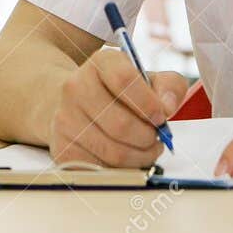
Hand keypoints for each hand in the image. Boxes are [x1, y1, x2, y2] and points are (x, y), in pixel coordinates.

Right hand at [49, 50, 188, 167]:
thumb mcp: (148, 78)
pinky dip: (122, 169)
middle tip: (158, 138)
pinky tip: (128, 156)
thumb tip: (168, 107)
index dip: (148, 103)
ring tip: (148, 148)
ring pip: (113, 152)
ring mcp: (65, 119)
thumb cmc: (119, 91)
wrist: (75, 102)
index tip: (162, 117)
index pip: (124, 80)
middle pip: (120, 124)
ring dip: (140, 156)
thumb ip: (169, 85)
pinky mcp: (62, 148)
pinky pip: (102, 168)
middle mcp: (76, 88)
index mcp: (100, 63)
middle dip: (148, 137)